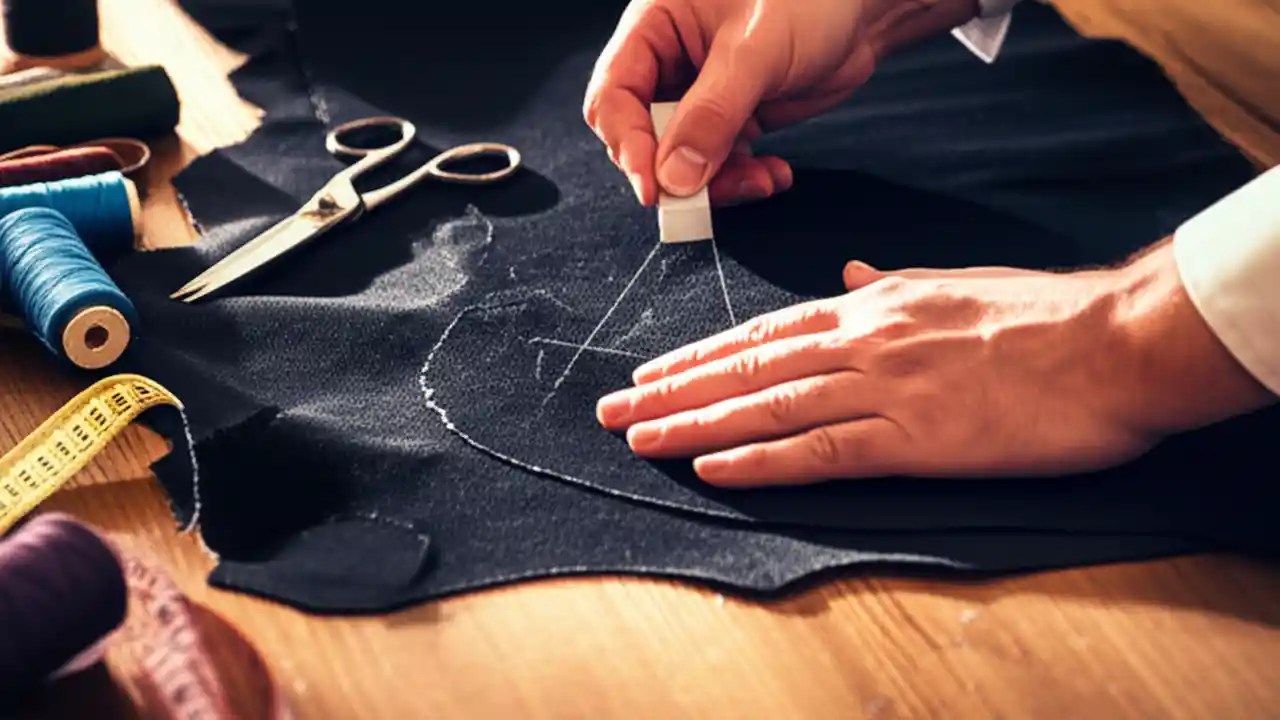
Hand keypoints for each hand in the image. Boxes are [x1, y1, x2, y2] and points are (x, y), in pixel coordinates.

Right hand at [584, 0, 879, 206]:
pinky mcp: (730, 119)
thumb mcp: (756, 51)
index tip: (653, 187)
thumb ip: (713, 113)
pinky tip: (774, 174)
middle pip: (641, 135)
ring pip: (680, 160)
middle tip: (705, 197)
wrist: (864, 9)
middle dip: (674, 172)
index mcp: (653, 26)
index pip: (613, 95)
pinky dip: (742, 179)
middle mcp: (668, 62)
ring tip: (760, 182)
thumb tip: (673, 177)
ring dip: (715, 184)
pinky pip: (718, 165)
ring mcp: (698, 95)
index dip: (627, 144)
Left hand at [595, 242, 1275, 486]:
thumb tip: (848, 273)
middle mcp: (863, 340)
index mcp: (873, 305)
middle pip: (748, 366)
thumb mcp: (952, 284)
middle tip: (615, 408)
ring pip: (766, 405)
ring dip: (695, 423)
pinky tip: (712, 467)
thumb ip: (890, 284)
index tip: (655, 371)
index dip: (702, 354)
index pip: (765, 330)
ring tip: (640, 437)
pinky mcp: (913, 439)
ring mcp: (883, 388)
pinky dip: (758, 459)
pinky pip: (818, 450)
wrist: (1113, 343)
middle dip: (674, 388)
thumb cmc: (1040, 316)